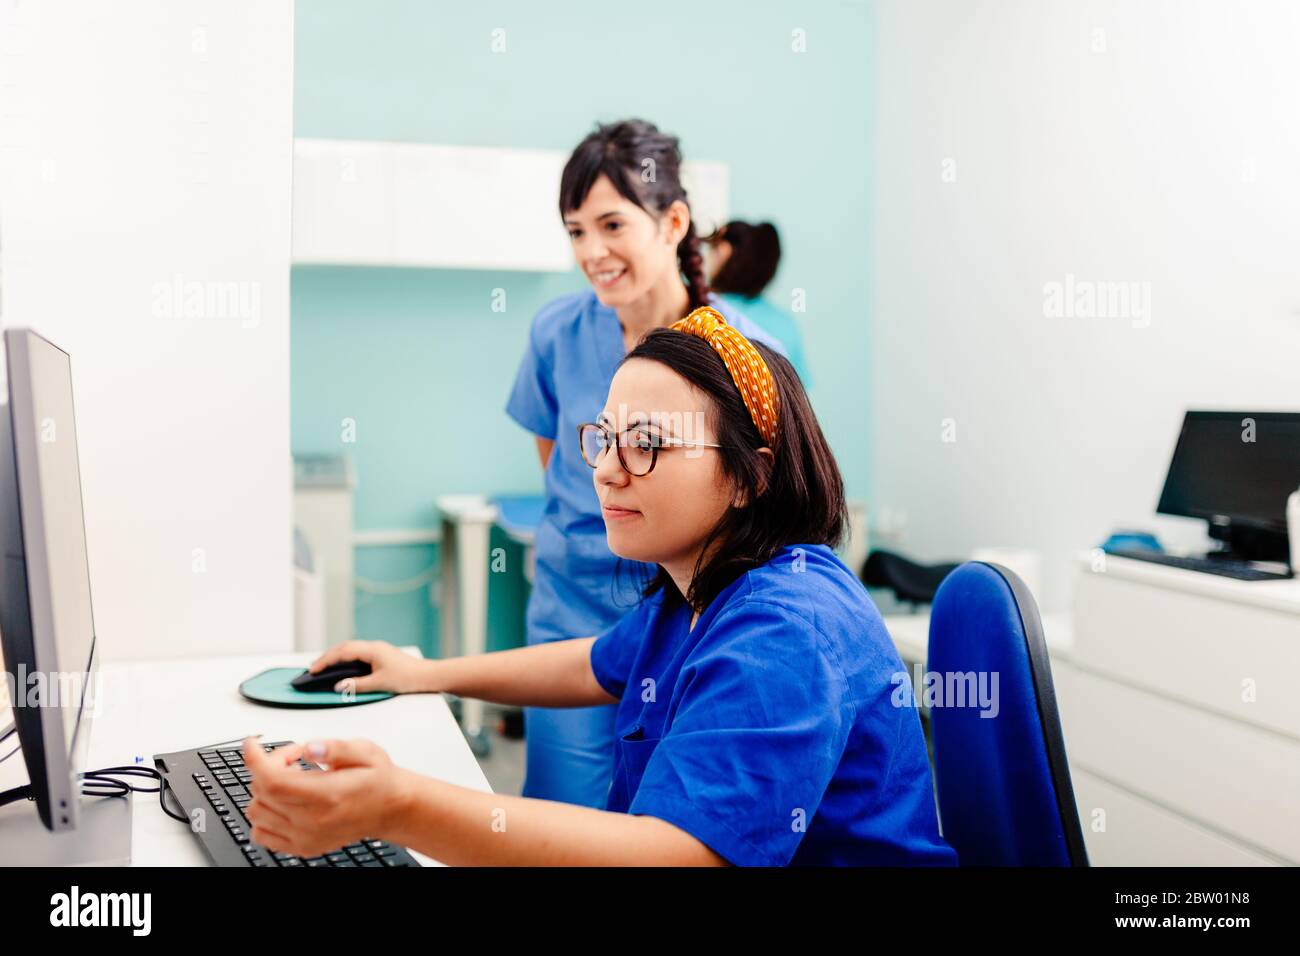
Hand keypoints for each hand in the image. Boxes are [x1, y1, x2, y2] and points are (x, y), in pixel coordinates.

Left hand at [241, 736, 411, 858]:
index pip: (273, 780)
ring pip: (256, 812)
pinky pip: (261, 833)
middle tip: (294, 757)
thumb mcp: (365, 751)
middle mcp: (313, 820)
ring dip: (265, 789)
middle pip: (262, 792)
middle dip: (269, 765)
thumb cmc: (378, 780)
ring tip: (293, 778)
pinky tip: (283, 800)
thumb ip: (335, 747)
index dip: (256, 759)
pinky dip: (263, 814)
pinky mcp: (301, 847)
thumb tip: (309, 748)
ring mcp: (305, 837)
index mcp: (328, 795)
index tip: (253, 744)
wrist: (390, 809)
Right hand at [306, 640, 432, 693]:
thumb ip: (358, 685)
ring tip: (323, 667)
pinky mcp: (381, 656)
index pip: (342, 652)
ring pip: (351, 650)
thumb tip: (339, 686)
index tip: (312, 670)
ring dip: (336, 657)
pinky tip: (342, 668)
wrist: (429, 676)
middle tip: (313, 668)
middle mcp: (374, 647)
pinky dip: (346, 660)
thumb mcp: (381, 684)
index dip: (325, 661)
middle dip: (327, 657)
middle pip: (344, 648)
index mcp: (372, 650)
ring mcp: (378, 650)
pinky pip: (358, 655)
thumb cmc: (409, 678)